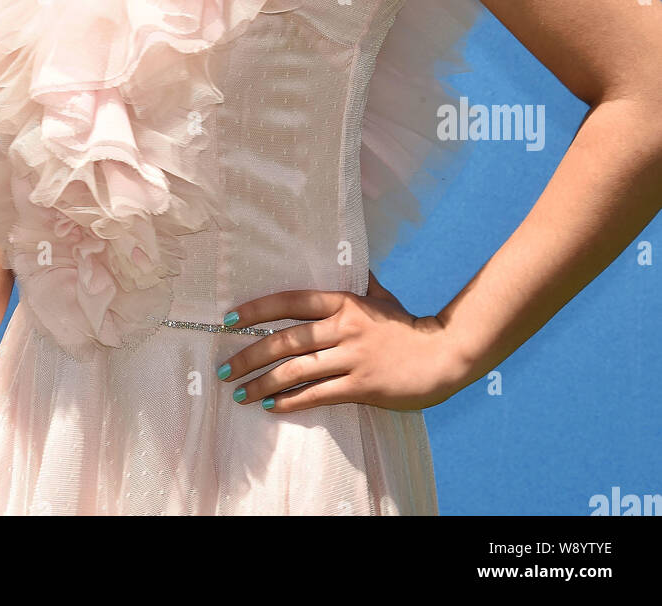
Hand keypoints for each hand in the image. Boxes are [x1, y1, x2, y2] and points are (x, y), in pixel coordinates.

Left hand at [216, 276, 466, 412]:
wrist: (443, 355)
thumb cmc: (409, 326)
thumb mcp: (382, 297)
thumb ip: (361, 283)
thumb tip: (348, 261)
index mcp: (344, 302)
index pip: (290, 302)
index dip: (257, 310)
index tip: (229, 320)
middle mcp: (343, 328)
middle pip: (285, 340)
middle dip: (249, 355)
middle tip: (224, 368)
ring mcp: (351, 358)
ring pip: (295, 371)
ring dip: (262, 383)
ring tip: (239, 394)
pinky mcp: (360, 386)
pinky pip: (317, 395)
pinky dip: (291, 402)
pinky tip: (271, 407)